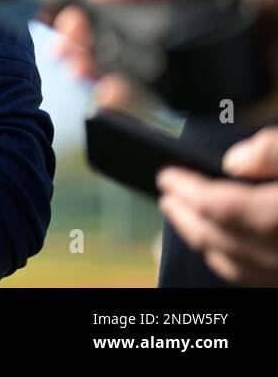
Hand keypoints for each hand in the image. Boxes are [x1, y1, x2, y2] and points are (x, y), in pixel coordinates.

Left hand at [157, 126, 277, 285]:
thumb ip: (273, 151)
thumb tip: (232, 161)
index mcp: (277, 218)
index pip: (214, 206)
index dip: (185, 190)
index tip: (165, 176)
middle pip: (217, 240)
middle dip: (185, 217)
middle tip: (166, 197)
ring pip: (234, 266)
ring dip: (203, 241)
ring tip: (186, 220)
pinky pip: (256, 279)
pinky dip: (232, 263)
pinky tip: (227, 249)